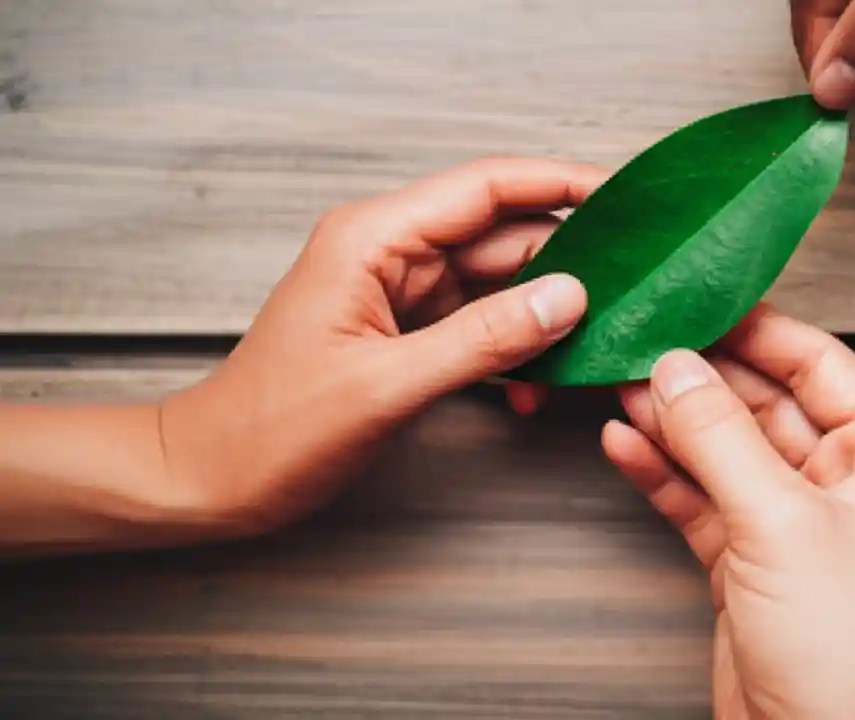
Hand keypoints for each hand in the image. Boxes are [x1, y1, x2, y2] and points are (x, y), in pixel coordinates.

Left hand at [160, 157, 608, 536]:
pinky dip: (514, 350)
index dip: (561, 184)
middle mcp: (390, 253)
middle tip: (632, 292)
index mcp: (373, 238)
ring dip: (545, 315)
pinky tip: (537, 387)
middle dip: (568, 263)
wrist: (214, 479)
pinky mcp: (406, 332)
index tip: (627, 196)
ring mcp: (399, 293)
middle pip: (502, 236)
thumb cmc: (272, 430)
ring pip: (498, 284)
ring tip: (595, 347)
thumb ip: (484, 338)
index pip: (487, 187)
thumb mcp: (386, 385)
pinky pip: (480, 325)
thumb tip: (568, 297)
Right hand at [603, 307, 854, 718]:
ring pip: (728, 451)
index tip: (701, 301)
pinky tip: (626, 443)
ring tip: (620, 385)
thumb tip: (676, 368)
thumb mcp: (779, 524)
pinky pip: (704, 499)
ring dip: (676, 421)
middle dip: (704, 377)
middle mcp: (849, 487)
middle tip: (643, 343)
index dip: (761, 331)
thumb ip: (721, 439)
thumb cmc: (846, 657)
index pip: (824, 367)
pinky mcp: (751, 562)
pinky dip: (665, 473)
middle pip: (768, 405)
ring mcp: (796, 525)